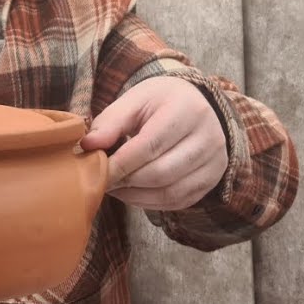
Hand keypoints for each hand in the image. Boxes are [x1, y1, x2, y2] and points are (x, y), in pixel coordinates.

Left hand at [80, 76, 227, 209]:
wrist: (195, 105)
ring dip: (136, 195)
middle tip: (103, 181)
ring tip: (115, 187)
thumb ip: (110, 122)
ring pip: (170, 191)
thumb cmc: (160, 102)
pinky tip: (133, 193)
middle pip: (161, 172)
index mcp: (187, 110)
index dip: (120, 163)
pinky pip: (178, 201)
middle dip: (126, 181)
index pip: (149, 145)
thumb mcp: (135, 101)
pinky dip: (151, 202)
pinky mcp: (212, 180)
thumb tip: (88, 146)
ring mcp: (215, 161)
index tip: (96, 171)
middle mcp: (209, 137)